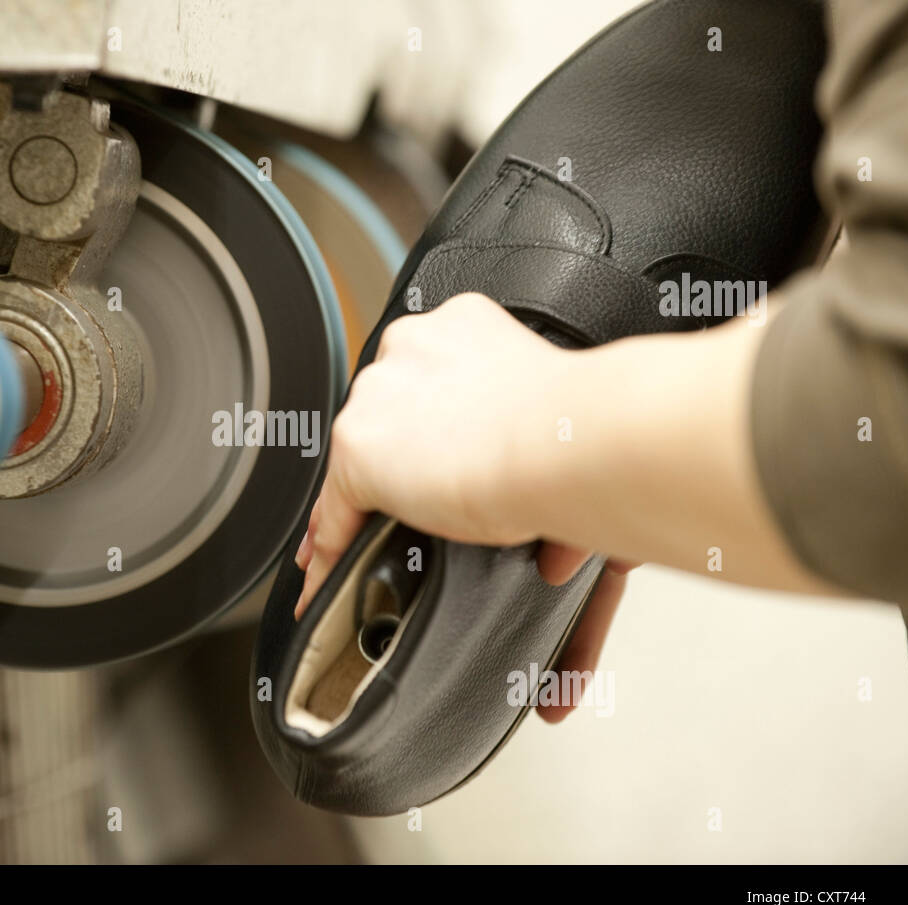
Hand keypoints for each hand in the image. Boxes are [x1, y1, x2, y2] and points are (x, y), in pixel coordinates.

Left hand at [292, 292, 631, 720]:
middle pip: (383, 414)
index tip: (426, 452)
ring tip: (372, 548)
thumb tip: (557, 533)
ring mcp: (376, 396)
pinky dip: (331, 550)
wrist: (563, 442)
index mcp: (461, 324)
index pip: (421, 381)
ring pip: (356, 460)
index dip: (420, 423)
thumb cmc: (576, 429)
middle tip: (414, 506)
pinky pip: (333, 512)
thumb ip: (528, 436)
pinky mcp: (356, 448)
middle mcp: (411, 346)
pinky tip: (332, 577)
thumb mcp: (547, 407)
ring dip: (363, 502)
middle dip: (395, 460)